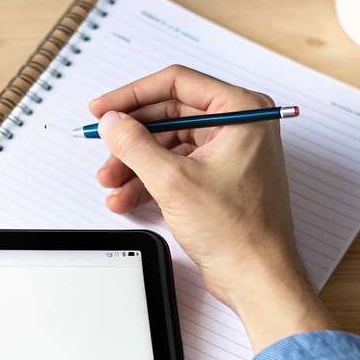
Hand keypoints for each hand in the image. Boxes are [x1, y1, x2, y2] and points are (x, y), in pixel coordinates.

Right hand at [90, 65, 333, 350]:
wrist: (256, 277)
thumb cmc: (239, 230)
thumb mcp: (173, 180)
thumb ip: (135, 144)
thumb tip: (111, 122)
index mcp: (242, 110)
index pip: (176, 83)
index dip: (132, 95)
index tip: (103, 109)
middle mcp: (239, 125)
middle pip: (168, 115)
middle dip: (131, 138)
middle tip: (103, 149)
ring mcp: (228, 152)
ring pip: (167, 144)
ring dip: (135, 163)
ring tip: (111, 183)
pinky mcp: (218, 178)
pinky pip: (174, 167)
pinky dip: (148, 180)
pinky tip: (125, 198)